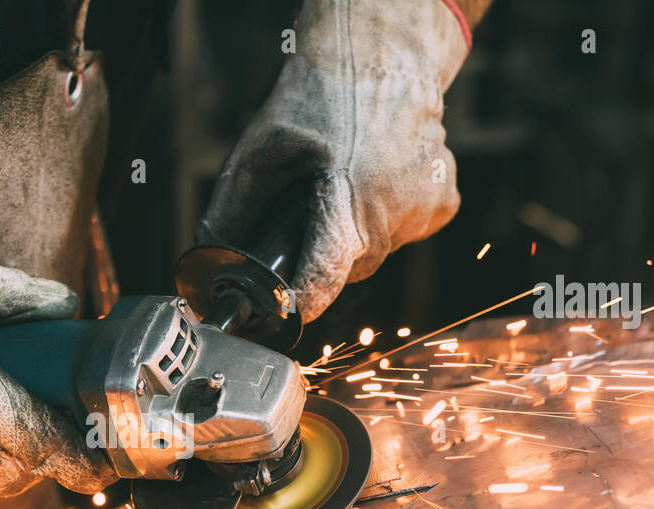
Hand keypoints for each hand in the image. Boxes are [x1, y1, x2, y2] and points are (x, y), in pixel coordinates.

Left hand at [197, 0, 469, 322]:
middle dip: (320, 255)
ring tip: (342, 182)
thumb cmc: (321, 95)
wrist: (385, 54)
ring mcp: (423, 211)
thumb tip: (209, 263)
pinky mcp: (443, 206)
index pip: (321, 282)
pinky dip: (383, 218)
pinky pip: (402, 235)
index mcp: (347, 200)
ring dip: (351, 234)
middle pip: (345, 272)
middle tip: (307, 211)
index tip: (276, 308)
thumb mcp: (259, 150)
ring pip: (372, 254)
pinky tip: (374, 178)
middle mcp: (392, 213)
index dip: (294, 303)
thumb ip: (231, 213)